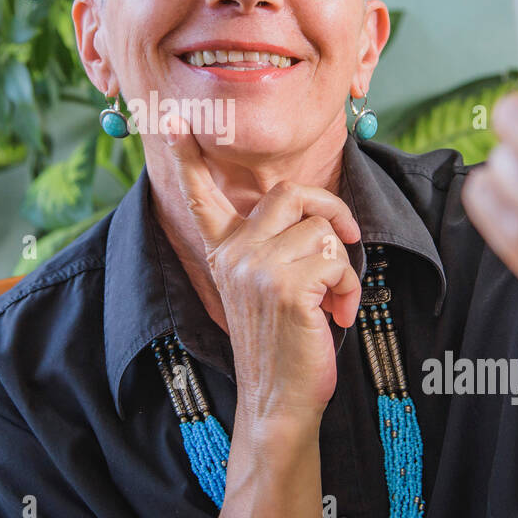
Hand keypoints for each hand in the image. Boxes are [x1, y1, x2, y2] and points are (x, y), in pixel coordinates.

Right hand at [161, 114, 361, 425]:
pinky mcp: (286, 286)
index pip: (199, 193)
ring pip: (324, 231)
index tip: (168, 115)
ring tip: (333, 301)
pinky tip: (337, 313)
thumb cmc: (281, 344)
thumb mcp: (264, 286)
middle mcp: (233, 252)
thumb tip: (315, 214)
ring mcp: (256, 267)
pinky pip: (336, 258)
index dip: (185, 152)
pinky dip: (349, 287)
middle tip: (347, 237)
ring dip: (343, 268)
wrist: (278, 401)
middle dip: (333, 210)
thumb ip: (272, 246)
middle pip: (293, 193)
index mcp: (223, 249)